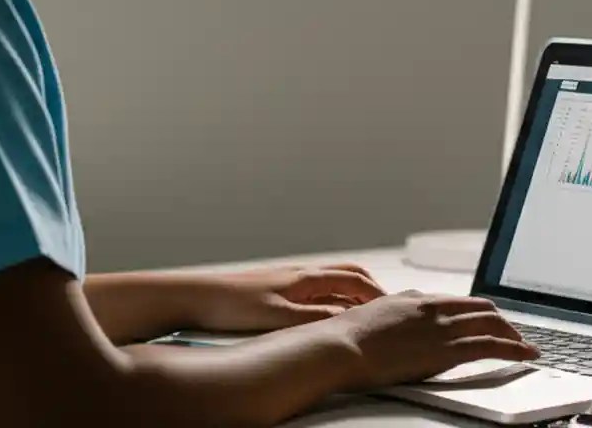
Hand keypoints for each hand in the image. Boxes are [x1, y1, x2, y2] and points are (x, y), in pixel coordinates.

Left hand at [190, 264, 386, 332]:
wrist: (197, 295)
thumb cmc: (234, 305)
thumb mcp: (280, 317)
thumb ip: (317, 317)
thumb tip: (350, 318)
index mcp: (307, 278)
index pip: (356, 282)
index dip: (378, 296)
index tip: (394, 311)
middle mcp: (302, 273)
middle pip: (349, 274)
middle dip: (372, 289)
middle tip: (386, 308)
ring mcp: (289, 278)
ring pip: (333, 279)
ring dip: (353, 292)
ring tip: (363, 311)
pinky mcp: (277, 287)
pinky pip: (317, 287)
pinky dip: (334, 295)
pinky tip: (327, 311)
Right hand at [329, 291, 539, 389]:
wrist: (340, 347)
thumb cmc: (347, 337)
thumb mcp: (373, 316)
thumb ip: (393, 313)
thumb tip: (398, 313)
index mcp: (417, 299)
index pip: (458, 301)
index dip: (477, 311)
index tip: (486, 320)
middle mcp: (435, 308)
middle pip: (481, 308)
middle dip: (501, 321)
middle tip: (512, 333)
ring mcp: (442, 327)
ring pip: (492, 324)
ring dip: (514, 335)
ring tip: (526, 346)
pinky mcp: (447, 350)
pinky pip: (492, 346)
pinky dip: (515, 349)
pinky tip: (526, 355)